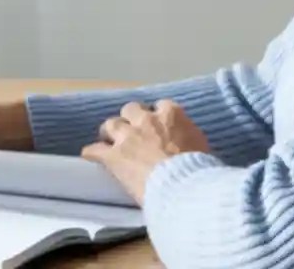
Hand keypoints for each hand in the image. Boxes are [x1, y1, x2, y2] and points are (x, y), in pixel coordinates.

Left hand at [82, 100, 209, 204]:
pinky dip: (93, 153)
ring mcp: (127, 137)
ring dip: (110, 133)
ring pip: (110, 124)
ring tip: (110, 142)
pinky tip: (91, 157)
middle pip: (131, 109)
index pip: (161, 106)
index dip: (157, 116)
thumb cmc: (200, 169)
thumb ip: (189, 138)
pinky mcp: (113, 156)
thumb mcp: (202, 147)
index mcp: (171, 115)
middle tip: (133, 133)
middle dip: (131, 119)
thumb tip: (186, 143)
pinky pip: (94, 150)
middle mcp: (146, 120)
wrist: (184, 187)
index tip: (158, 126)